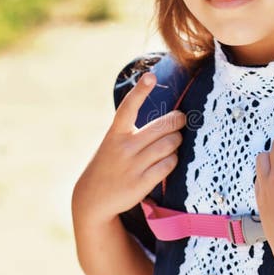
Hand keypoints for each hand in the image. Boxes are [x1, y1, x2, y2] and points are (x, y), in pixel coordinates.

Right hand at [73, 73, 186, 224]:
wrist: (93, 198)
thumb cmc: (110, 163)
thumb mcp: (113, 142)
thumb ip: (134, 130)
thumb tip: (170, 121)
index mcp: (115, 133)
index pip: (128, 108)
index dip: (140, 91)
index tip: (150, 76)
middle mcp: (123, 147)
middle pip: (163, 126)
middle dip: (177, 121)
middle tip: (181, 119)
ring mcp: (132, 166)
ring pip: (169, 144)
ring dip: (177, 141)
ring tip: (173, 142)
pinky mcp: (141, 183)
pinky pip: (169, 164)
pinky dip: (173, 160)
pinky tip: (169, 160)